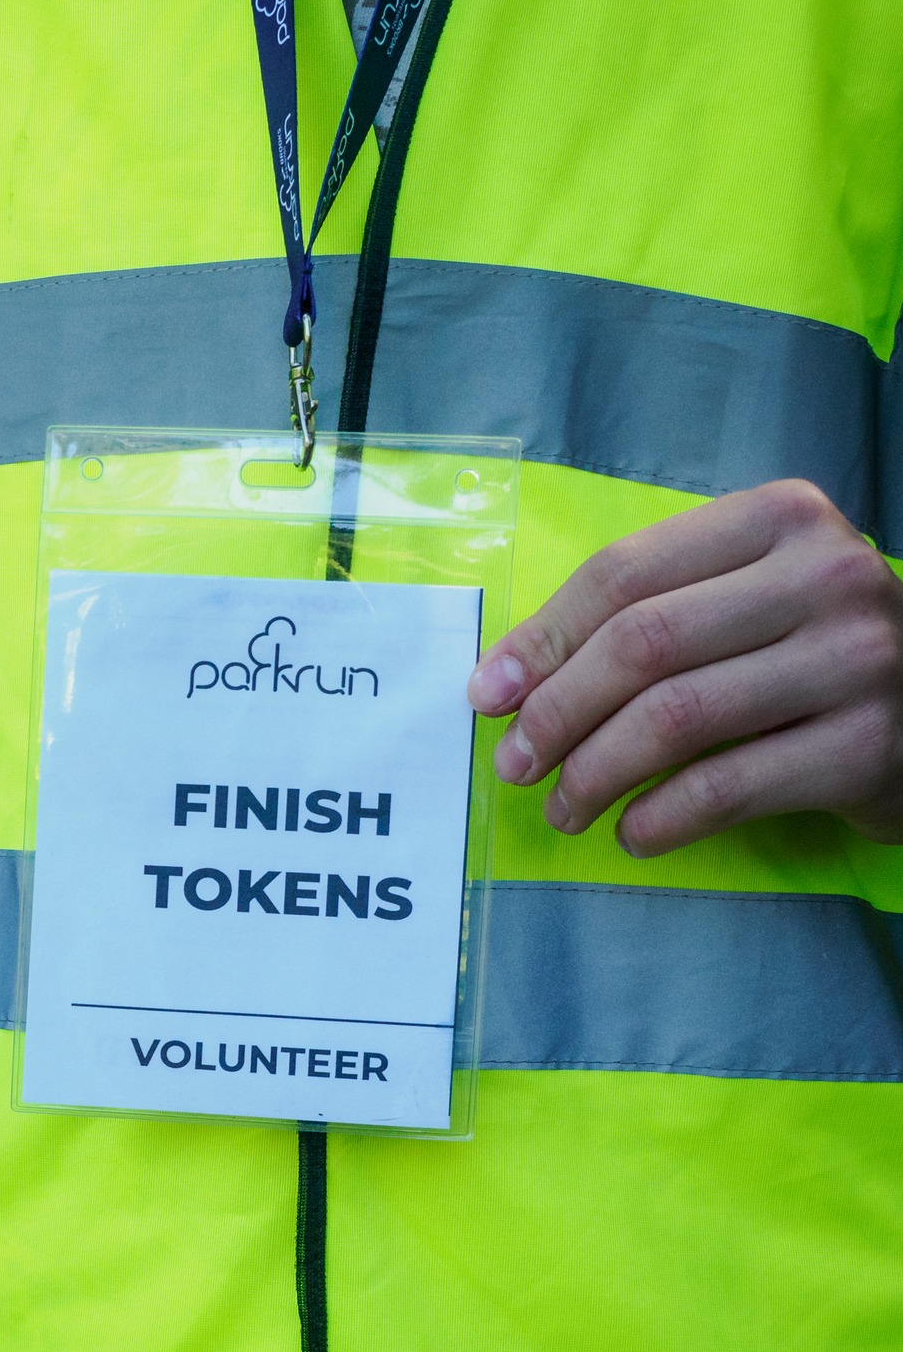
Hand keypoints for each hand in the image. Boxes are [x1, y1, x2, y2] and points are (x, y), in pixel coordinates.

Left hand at [467, 480, 902, 856]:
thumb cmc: (805, 650)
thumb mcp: (736, 602)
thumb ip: (639, 617)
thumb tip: (504, 682)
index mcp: (779, 519)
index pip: (625, 575)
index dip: (542, 639)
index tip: (487, 696)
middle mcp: (826, 575)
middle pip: (643, 645)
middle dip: (556, 713)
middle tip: (514, 764)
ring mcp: (858, 660)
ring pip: (676, 718)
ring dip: (594, 774)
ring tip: (564, 809)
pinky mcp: (870, 747)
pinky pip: (726, 788)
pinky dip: (658, 819)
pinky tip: (631, 833)